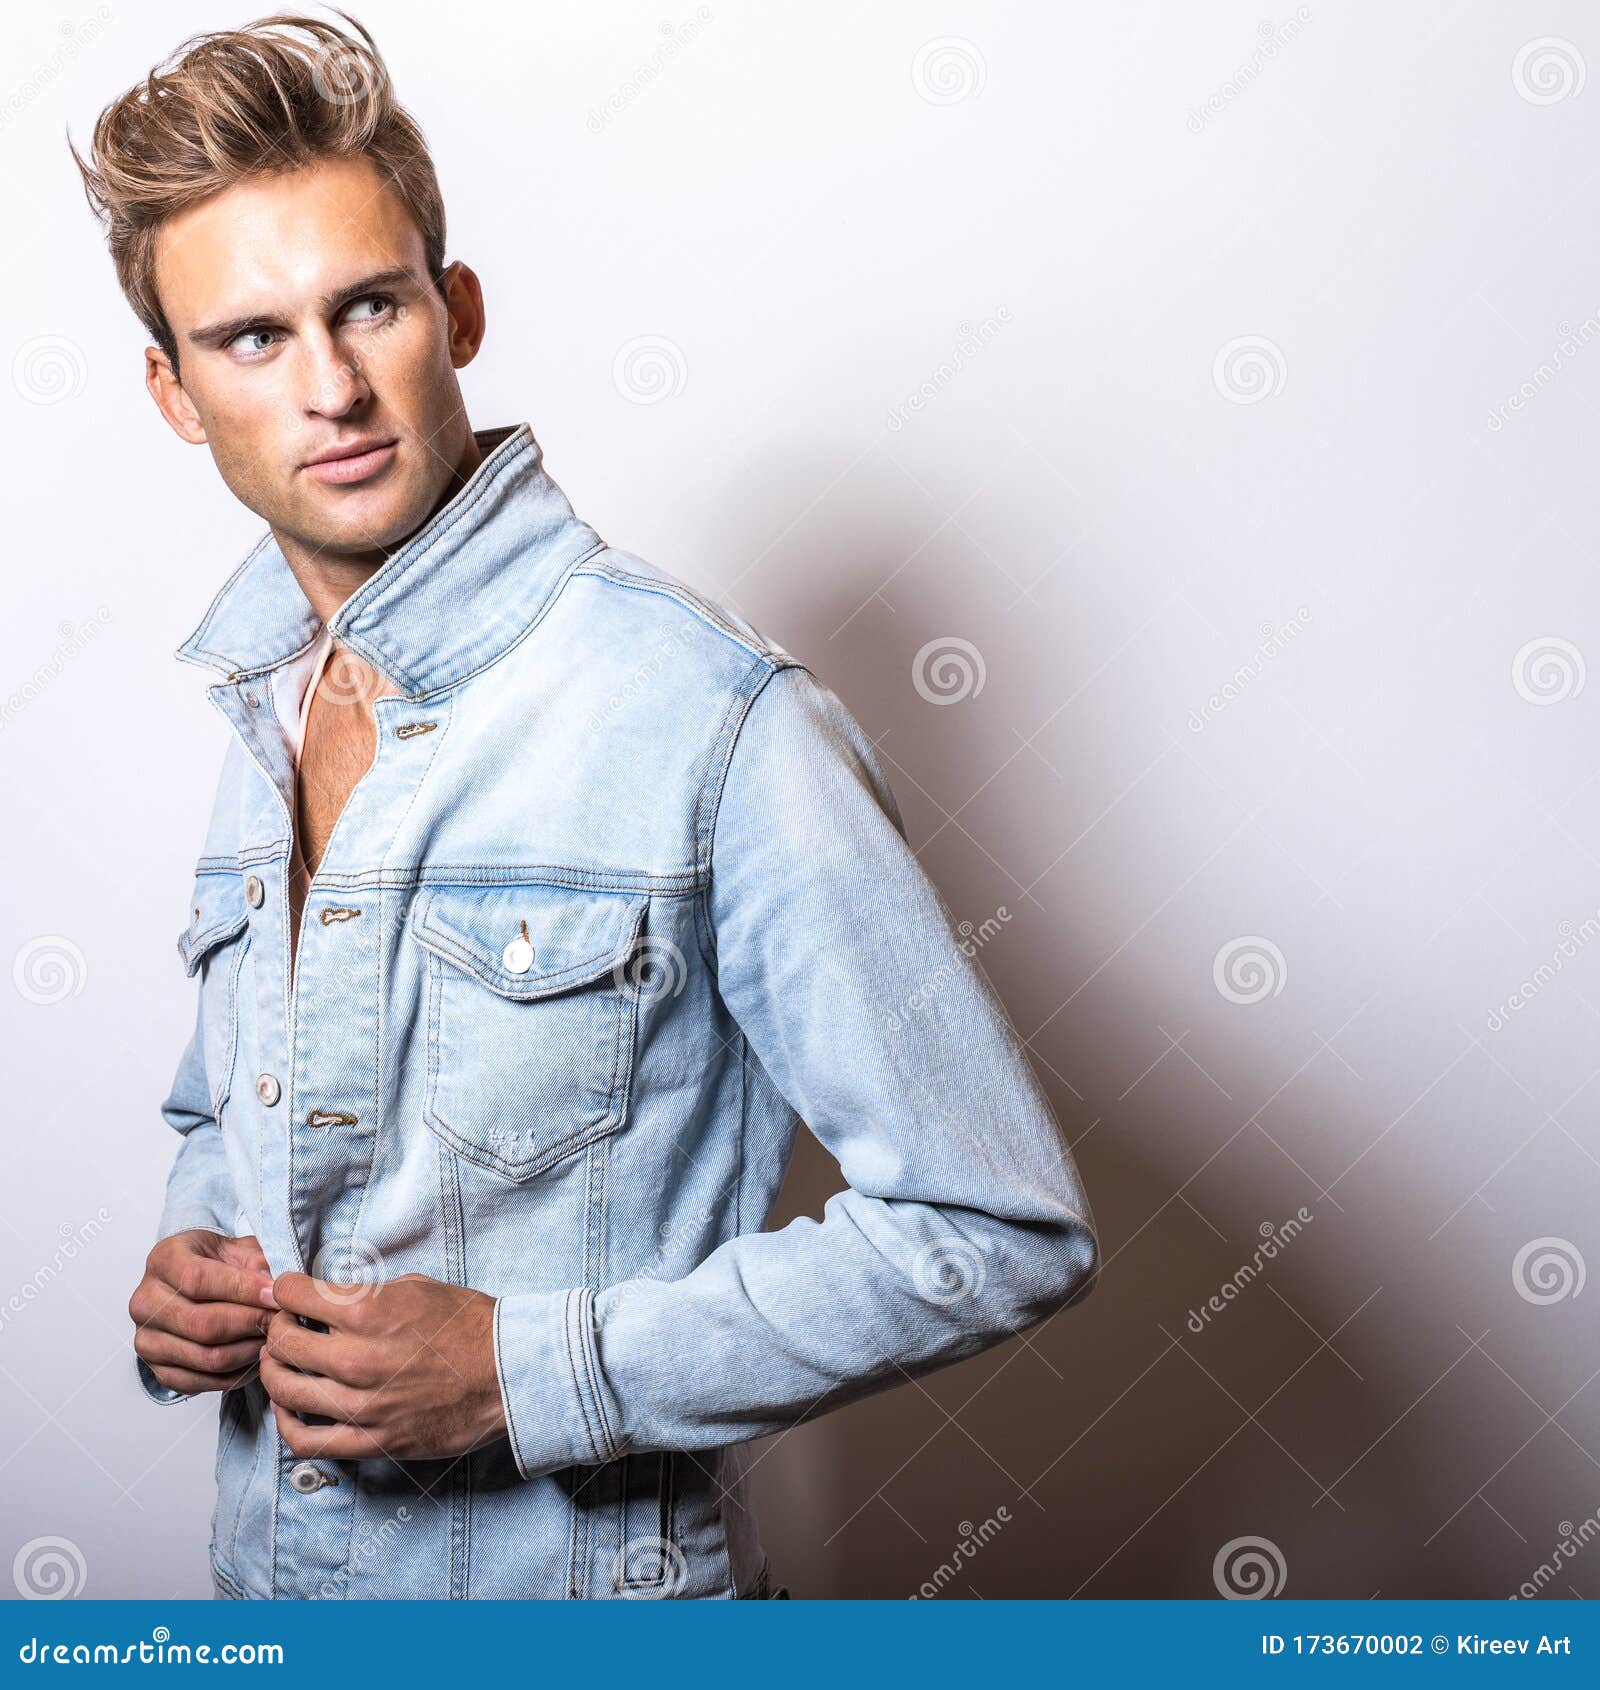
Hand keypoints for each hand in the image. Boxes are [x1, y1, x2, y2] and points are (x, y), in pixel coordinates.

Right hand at [129, 1230, 277, 1394]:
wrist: (188, 1282)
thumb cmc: (215, 1262)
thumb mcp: (236, 1247)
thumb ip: (255, 1262)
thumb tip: (275, 1290)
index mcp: (163, 1261)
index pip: (197, 1279)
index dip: (242, 1289)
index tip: (275, 1295)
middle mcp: (145, 1302)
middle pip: (202, 1324)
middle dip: (250, 1323)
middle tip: (280, 1319)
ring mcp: (146, 1340)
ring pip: (206, 1357)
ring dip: (248, 1351)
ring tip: (272, 1338)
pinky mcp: (156, 1370)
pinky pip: (201, 1382)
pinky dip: (235, 1375)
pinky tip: (255, 1357)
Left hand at [260, 1271, 504, 1462]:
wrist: (508, 1370)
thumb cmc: (470, 1326)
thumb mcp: (418, 1287)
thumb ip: (369, 1292)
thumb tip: (334, 1298)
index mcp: (367, 1310)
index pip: (293, 1294)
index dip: (285, 1289)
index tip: (286, 1293)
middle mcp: (355, 1357)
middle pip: (282, 1343)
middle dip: (276, 1328)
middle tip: (284, 1327)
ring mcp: (361, 1404)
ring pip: (285, 1391)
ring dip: (275, 1373)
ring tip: (281, 1365)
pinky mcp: (371, 1440)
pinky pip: (307, 1441)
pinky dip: (287, 1425)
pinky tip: (290, 1410)